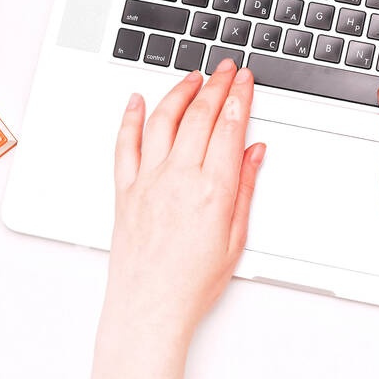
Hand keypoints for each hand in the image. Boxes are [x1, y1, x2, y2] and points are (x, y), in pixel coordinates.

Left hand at [106, 61, 264, 340]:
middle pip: (199, 116)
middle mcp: (178, 179)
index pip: (229, 127)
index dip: (239, 97)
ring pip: (162, 120)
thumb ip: (245, 188)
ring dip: (179, 92)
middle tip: (226, 69)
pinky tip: (137, 100)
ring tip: (192, 77)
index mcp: (213, 190)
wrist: (148, 309)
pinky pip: (124, 144)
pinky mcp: (124, 190)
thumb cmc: (192, 283)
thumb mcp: (237, 238)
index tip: (245, 80)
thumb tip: (254, 153)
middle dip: (216, 85)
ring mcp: (147, 181)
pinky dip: (130, 118)